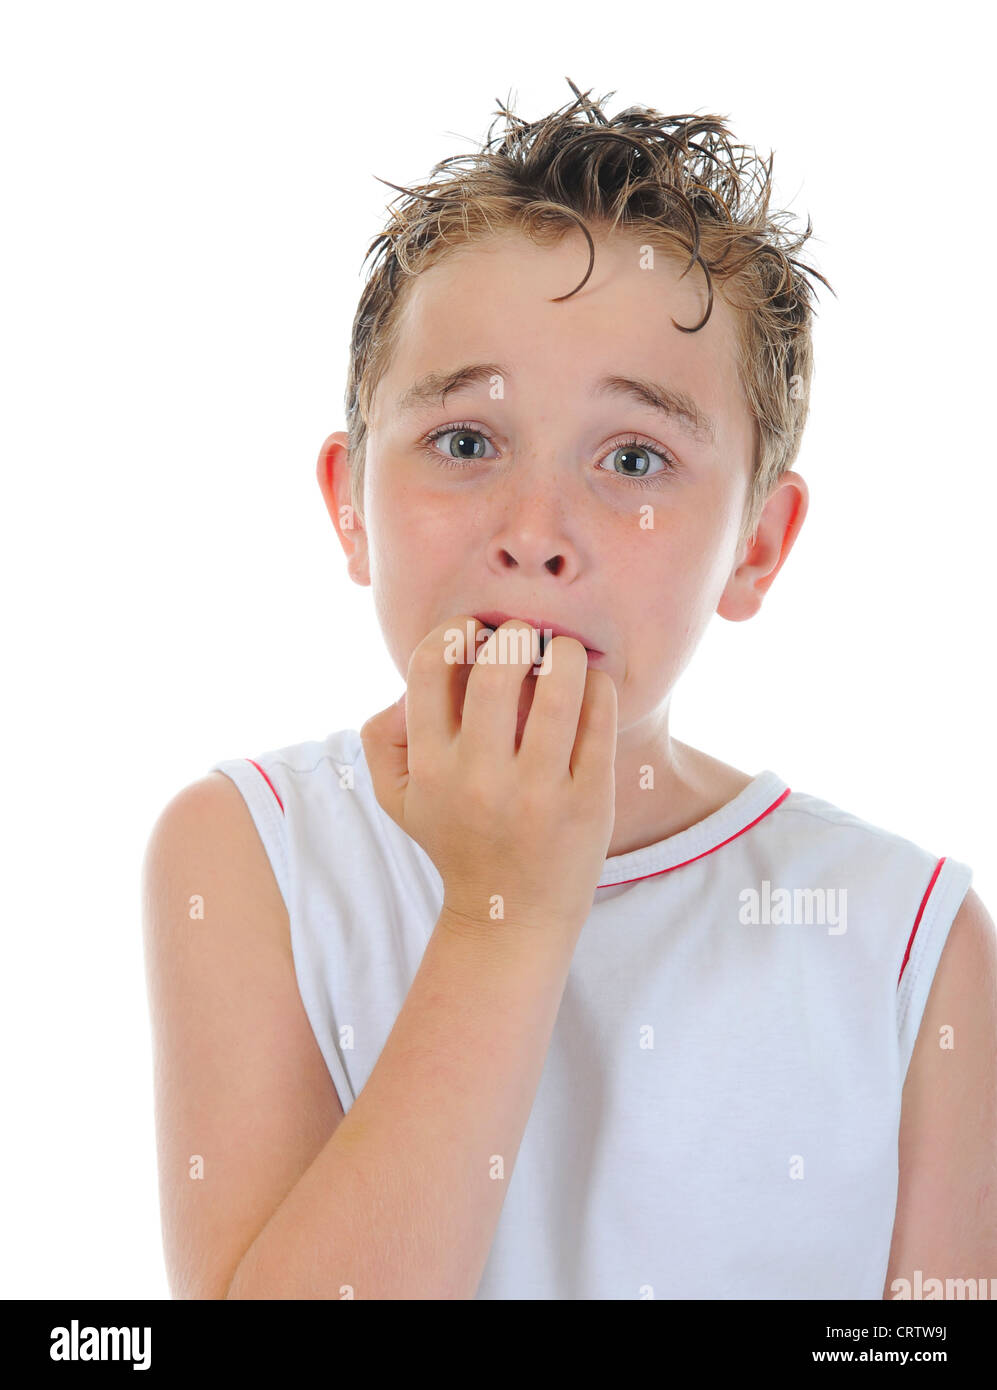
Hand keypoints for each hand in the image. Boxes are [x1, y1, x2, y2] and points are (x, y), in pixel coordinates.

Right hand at [361, 615, 617, 936]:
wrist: (509, 914)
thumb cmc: (455, 839)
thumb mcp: (396, 798)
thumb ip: (382, 737)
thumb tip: (408, 683)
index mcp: (431, 767)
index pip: (431, 668)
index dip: (455, 632)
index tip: (476, 631)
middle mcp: (481, 778)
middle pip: (498, 668)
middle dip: (516, 635)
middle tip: (526, 638)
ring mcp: (538, 792)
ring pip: (559, 689)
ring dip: (564, 653)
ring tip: (563, 653)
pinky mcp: (588, 802)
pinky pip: (599, 720)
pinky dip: (597, 686)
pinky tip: (589, 686)